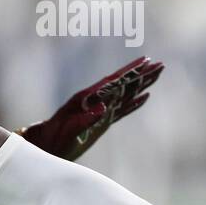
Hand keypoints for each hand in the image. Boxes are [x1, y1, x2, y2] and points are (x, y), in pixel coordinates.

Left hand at [21, 57, 163, 160]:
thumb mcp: (69, 130)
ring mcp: (101, 110)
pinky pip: (124, 108)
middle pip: (124, 84)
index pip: (115, 81)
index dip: (131, 71)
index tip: (146, 61)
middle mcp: (97, 101)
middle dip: (142, 74)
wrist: (45, 144)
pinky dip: (136, 102)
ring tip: (156, 74)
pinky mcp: (103, 120)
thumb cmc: (55, 138)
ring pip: (126, 94)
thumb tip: (105, 107)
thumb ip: (86, 119)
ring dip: (141, 84)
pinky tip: (144, 97)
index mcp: (89, 99)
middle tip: (160, 64)